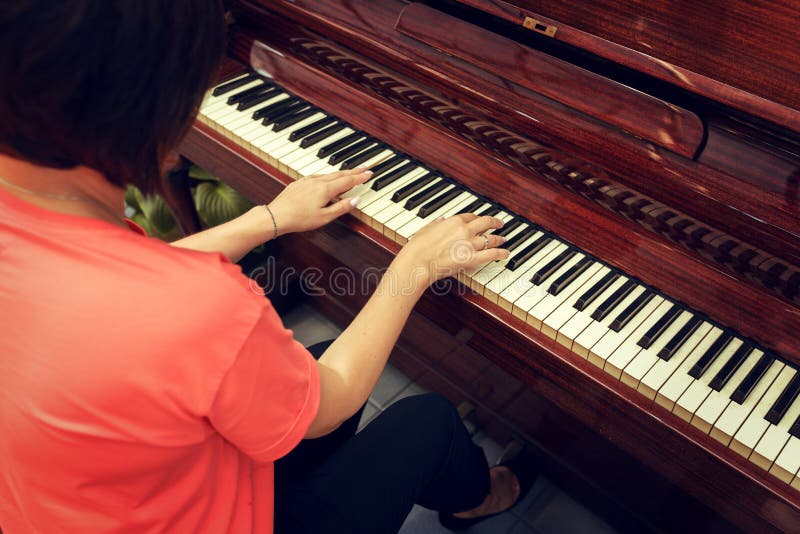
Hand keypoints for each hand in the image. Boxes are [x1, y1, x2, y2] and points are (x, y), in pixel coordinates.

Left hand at [267, 168, 371, 234]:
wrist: (277, 215)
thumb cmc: (299, 218)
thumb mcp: (325, 217)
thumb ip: (341, 207)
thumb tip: (356, 200)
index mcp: (326, 189)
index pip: (348, 181)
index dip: (360, 177)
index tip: (369, 173)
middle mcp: (317, 181)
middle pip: (339, 174)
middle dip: (353, 171)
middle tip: (363, 168)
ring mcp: (307, 181)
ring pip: (328, 174)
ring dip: (341, 173)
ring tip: (349, 173)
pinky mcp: (299, 183)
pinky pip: (318, 176)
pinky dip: (327, 176)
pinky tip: (327, 179)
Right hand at [394, 214, 508, 287]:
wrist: (418, 262)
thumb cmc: (418, 248)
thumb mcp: (426, 229)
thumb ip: (436, 224)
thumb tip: (441, 220)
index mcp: (454, 221)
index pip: (471, 216)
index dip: (478, 218)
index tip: (481, 220)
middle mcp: (465, 230)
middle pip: (486, 223)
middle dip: (495, 222)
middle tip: (500, 224)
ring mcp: (470, 244)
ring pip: (491, 239)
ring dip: (499, 239)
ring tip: (503, 240)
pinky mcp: (473, 259)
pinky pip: (493, 254)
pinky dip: (502, 253)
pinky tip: (506, 254)